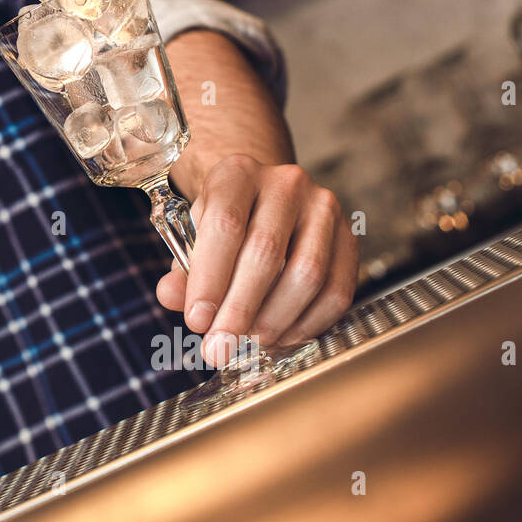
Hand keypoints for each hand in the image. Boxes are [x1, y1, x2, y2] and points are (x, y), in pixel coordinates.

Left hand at [155, 155, 359, 367]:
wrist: (264, 200)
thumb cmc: (225, 223)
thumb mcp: (194, 237)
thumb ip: (181, 269)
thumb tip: (171, 297)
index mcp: (237, 174)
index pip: (225, 225)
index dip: (210, 279)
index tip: (197, 321)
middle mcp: (285, 183)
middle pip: (266, 252)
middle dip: (239, 309)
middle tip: (220, 347)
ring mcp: (324, 208)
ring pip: (307, 274)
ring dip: (275, 320)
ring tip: (249, 343)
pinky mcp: (350, 236)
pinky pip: (337, 290)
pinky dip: (307, 324)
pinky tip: (281, 338)